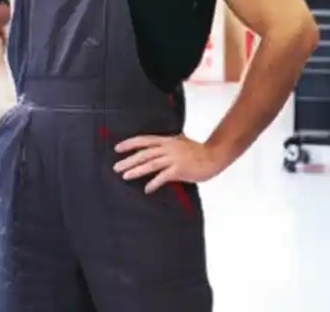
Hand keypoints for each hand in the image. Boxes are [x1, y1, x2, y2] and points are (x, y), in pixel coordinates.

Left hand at [113, 134, 229, 193]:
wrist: (213, 156)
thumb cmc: (198, 150)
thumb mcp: (181, 141)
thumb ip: (169, 143)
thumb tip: (157, 146)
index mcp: (167, 140)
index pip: (144, 140)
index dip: (130, 143)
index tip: (117, 148)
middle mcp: (168, 148)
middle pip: (144, 153)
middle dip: (129, 160)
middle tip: (116, 167)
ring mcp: (173, 159)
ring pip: (150, 164)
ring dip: (136, 171)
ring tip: (125, 176)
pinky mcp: (179, 170)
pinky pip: (163, 177)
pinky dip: (154, 183)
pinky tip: (147, 189)